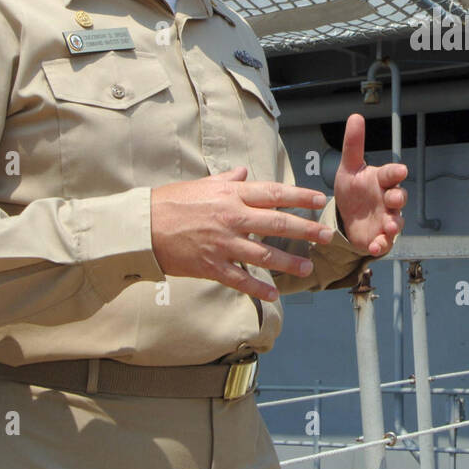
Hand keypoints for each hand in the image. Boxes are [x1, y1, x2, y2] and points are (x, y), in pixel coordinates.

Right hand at [150, 167, 333, 301]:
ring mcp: (223, 243)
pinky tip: (273, 295)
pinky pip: (240, 279)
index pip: (274, 193)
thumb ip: (228, 180)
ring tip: (307, 267)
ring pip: (264, 254)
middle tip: (326, 235)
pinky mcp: (211, 265)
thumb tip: (245, 173)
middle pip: (278, 224)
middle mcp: (232, 217)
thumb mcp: (201, 185)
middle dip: (306, 230)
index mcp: (231, 194)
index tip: (319, 200)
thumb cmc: (170, 202)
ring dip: (289, 262)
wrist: (141, 227)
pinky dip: (258, 289)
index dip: (300, 196)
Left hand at [333, 114, 407, 256]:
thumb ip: (353, 145)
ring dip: (394, 224)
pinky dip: (382, 245)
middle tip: (393, 198)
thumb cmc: (353, 190)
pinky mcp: (381, 237)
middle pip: (399, 197)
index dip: (396, 173)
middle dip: (398, 198)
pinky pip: (385, 242)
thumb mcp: (348, 168)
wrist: (347, 218)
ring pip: (396, 221)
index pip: (392, 174)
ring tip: (390, 227)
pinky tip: (375, 246)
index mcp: (381, 181)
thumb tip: (356, 116)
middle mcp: (387, 199)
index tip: (400, 171)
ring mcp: (387, 219)